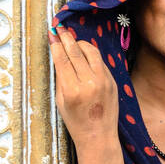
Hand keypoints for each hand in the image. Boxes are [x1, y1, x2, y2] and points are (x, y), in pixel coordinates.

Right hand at [49, 26, 119, 153]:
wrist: (98, 135)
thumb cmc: (75, 121)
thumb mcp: (61, 101)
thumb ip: (61, 78)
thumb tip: (59, 55)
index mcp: (72, 90)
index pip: (62, 60)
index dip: (56, 45)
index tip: (52, 34)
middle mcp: (89, 83)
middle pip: (76, 53)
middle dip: (66, 38)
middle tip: (60, 28)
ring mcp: (103, 81)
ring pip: (91, 52)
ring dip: (81, 43)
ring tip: (72, 38)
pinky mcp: (112, 80)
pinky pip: (100, 61)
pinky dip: (91, 54)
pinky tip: (84, 51)